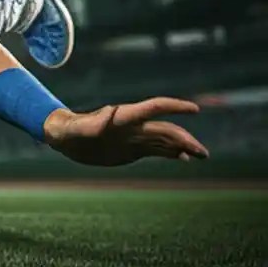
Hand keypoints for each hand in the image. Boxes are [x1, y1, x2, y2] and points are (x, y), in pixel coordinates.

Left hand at [42, 98, 209, 166]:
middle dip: (185, 138)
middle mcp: (133, 126)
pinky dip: (172, 153)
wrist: (66, 138)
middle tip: (202, 152)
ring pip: (165, 140)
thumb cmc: (69, 130)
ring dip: (183, 146)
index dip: (174, 107)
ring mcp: (134, 137)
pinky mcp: (132, 149)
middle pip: (165, 129)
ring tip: (202, 155)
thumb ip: (94, 123)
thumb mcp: (79, 128)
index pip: (154, 108)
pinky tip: (184, 159)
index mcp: (124, 117)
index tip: (194, 109)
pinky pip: (157, 150)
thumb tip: (109, 112)